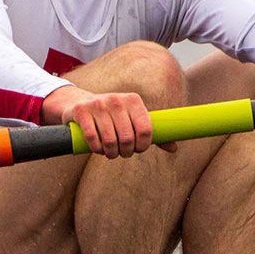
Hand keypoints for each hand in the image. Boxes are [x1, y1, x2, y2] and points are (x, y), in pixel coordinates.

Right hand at [42, 85, 162, 158]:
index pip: (146, 129)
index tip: (138, 149)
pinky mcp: (81, 111)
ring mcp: (97, 104)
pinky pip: (92, 138)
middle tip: (123, 154)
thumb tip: (174, 148)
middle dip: (126, 152)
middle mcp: (116, 99)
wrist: (80, 103)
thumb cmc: (112, 116)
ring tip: (111, 154)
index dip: (143, 145)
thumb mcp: (132, 119)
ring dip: (111, 153)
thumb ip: (151, 133)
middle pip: (128, 137)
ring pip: (109, 140)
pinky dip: (96, 149)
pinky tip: (98, 149)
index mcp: (133, 100)